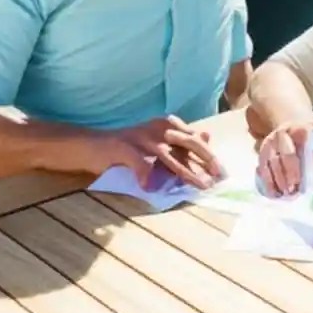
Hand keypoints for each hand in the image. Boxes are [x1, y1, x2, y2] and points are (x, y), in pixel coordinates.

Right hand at [103, 115, 222, 190]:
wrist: (91, 146)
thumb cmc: (127, 148)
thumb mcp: (156, 142)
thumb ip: (179, 141)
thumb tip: (207, 136)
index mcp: (164, 125)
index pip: (193, 138)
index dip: (209, 154)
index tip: (222, 171)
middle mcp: (155, 128)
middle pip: (186, 142)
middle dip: (205, 160)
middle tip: (217, 177)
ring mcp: (139, 138)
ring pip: (167, 155)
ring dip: (185, 172)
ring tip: (198, 186)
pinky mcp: (122, 148)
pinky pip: (138, 162)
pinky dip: (145, 174)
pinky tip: (149, 187)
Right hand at [255, 113, 312, 196]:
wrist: (291, 122)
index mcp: (300, 128)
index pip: (300, 138)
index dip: (303, 155)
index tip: (305, 171)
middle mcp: (282, 135)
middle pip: (283, 154)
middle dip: (288, 172)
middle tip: (294, 189)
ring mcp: (270, 145)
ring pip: (270, 163)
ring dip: (277, 180)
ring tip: (286, 195)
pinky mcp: (263, 154)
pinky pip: (262, 168)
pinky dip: (267, 182)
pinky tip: (274, 194)